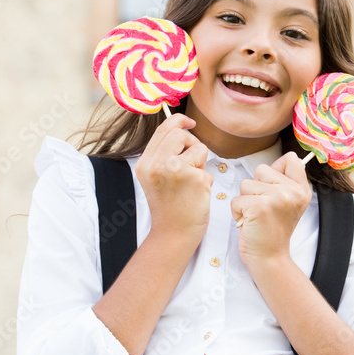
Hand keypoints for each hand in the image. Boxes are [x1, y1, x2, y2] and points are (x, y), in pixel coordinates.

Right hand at [135, 114, 212, 245]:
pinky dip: (206, 181)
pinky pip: (208, 169)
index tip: (190, 122)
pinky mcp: (196, 179)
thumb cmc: (169, 207)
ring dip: (201, 163)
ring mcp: (176, 171)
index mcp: (145, 163)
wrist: (173, 234)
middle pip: (181, 133)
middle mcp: (157, 164)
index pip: (163, 129)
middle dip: (191, 143)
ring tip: (191, 182)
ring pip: (199, 148)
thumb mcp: (155, 177)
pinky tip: (197, 195)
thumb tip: (182, 129)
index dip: (179, 120)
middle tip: (192, 162)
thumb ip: (163, 155)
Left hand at [230, 151, 312, 268]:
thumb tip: (279, 161)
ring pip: (246, 183)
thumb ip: (284, 181)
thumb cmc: (272, 230)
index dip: (275, 171)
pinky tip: (249, 223)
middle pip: (262, 169)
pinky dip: (237, 212)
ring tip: (255, 216)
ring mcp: (277, 198)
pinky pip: (236, 199)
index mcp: (301, 189)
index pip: (291, 159)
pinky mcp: (260, 207)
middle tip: (263, 209)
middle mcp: (293, 191)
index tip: (273, 191)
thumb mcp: (288, 203)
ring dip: (245, 201)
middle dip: (255, 188)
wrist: (270, 258)